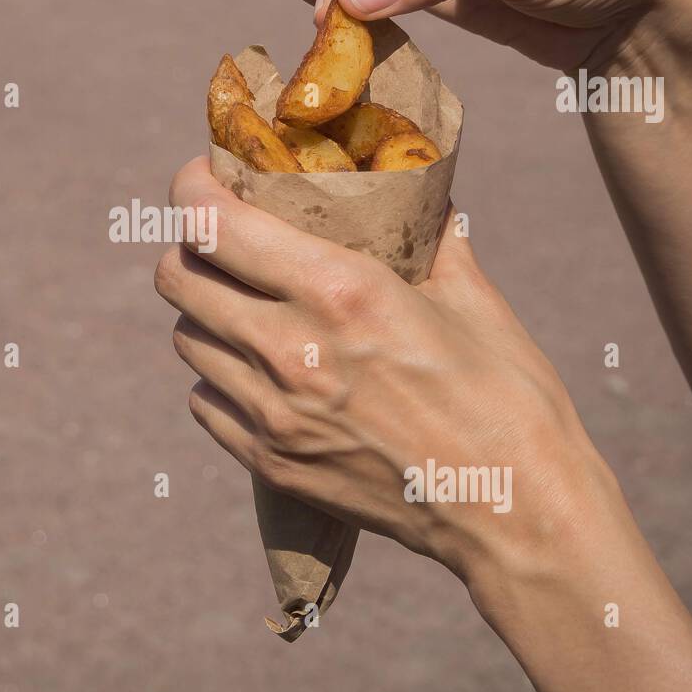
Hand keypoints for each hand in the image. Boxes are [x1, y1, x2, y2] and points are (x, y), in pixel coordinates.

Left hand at [154, 157, 616, 581]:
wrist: (514, 514)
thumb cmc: (507, 400)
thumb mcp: (473, 300)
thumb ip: (430, 241)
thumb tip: (422, 199)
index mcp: (341, 293)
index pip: (214, 224)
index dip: (193, 189)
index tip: (205, 177)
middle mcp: (291, 350)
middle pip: (177, 278)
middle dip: (189, 248)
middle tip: (220, 242)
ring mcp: (273, 414)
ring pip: (185, 339)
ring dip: (205, 314)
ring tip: (244, 307)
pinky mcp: (270, 463)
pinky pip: (203, 401)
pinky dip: (218, 378)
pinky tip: (257, 372)